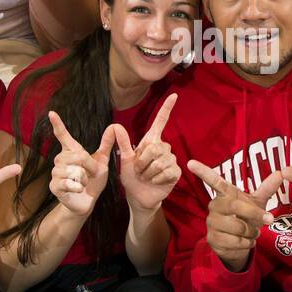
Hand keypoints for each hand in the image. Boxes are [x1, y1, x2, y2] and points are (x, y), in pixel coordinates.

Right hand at [47, 112, 116, 217]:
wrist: (88, 201)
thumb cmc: (93, 180)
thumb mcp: (102, 161)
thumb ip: (106, 145)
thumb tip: (114, 126)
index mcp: (71, 151)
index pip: (63, 135)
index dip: (58, 124)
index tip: (52, 112)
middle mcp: (60, 159)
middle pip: (78, 156)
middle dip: (90, 167)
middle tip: (90, 174)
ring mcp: (56, 172)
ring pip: (74, 171)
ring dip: (84, 179)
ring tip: (83, 183)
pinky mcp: (54, 186)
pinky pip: (68, 183)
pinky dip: (78, 187)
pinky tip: (78, 190)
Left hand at [114, 94, 180, 212]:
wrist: (138, 196)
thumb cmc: (132, 177)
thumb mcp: (125, 160)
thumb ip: (123, 143)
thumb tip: (115, 126)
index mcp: (151, 142)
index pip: (160, 122)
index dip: (167, 108)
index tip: (174, 95)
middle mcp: (163, 148)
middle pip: (155, 147)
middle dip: (142, 162)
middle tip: (139, 170)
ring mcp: (171, 160)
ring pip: (159, 161)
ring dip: (148, 172)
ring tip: (146, 176)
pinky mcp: (176, 172)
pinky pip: (165, 171)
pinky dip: (155, 179)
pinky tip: (154, 181)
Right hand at [186, 159, 284, 270]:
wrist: (238, 244)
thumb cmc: (246, 218)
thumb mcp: (257, 203)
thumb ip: (267, 188)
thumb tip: (280, 173)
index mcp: (224, 194)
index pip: (213, 181)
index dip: (203, 172)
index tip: (190, 162)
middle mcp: (214, 206)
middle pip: (236, 207)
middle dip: (255, 214)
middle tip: (269, 219)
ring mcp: (211, 223)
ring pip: (238, 227)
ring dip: (252, 232)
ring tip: (252, 232)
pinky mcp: (212, 239)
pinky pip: (236, 241)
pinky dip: (247, 243)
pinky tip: (245, 242)